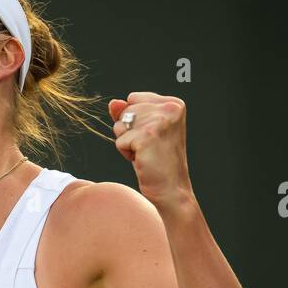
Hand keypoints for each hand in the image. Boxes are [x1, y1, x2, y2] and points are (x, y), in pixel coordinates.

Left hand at [108, 92, 193, 208]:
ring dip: (126, 142)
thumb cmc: (158, 161)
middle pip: (125, 110)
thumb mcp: (144, 131)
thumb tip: (113, 102)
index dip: (134, 120)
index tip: (151, 136)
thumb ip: (129, 113)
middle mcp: (170, 108)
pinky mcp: (147, 136)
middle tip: (148, 148)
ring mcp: (160, 121)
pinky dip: (125, 153)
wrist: (171, 189)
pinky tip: (142, 160)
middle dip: (129, 131)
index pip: (133, 98)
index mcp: (174, 104)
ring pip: (120, 124)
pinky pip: (120, 140)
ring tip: (145, 153)